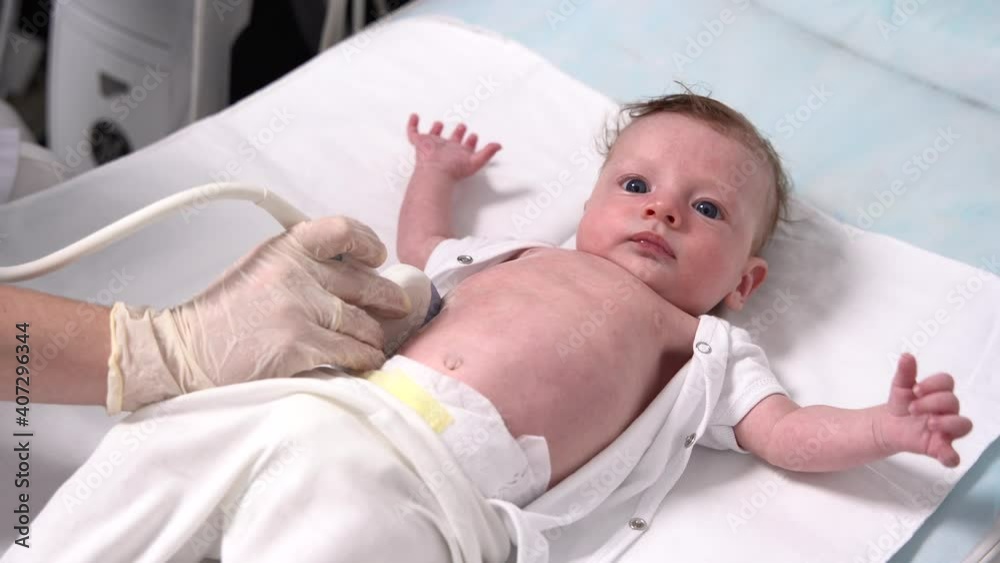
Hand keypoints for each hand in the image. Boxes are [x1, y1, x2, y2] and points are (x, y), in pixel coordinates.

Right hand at [106, 216, 411, 413]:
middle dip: (388, 299)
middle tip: (398, 307)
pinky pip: (350, 351)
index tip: (377, 256)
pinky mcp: (299, 345)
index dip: (367, 242)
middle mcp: (295, 274)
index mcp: (285, 249)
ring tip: (373, 342)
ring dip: (373, 336)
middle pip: (363, 283)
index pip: (341, 231)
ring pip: (361, 322)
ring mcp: (299, 309)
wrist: (183, 351)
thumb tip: (354, 273)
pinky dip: (363, 358)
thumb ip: (301, 265)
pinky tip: (364, 360)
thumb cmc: (222, 315)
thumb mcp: (260, 269)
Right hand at [406, 113, 500, 180]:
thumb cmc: (454, 170)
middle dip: (457, 134)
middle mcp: (445, 150)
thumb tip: (499, 146)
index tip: (474, 136)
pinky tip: (414, 116)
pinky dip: (412, 124)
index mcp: (458, 154)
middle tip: (462, 126)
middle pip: (451, 141)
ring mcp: (431, 146)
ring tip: (439, 124)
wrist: (437, 172)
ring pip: (433, 136)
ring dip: (436, 130)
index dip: (471, 142)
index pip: (465, 147)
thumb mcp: (476, 161)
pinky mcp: (419, 143)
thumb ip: (488, 152)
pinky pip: (413, 132)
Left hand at [877, 353, 972, 466]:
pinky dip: (951, 456)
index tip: (915, 389)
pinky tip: (944, 455)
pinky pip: (953, 455)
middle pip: (953, 402)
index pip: (947, 382)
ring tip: (928, 423)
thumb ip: (905, 372)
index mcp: (938, 393)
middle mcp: (947, 410)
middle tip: (912, 408)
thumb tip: (906, 356)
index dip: (933, 384)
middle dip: (932, 402)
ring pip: (963, 425)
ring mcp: (946, 430)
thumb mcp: (899, 386)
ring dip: (947, 422)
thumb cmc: (901, 403)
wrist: (888, 425)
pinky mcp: (939, 448)